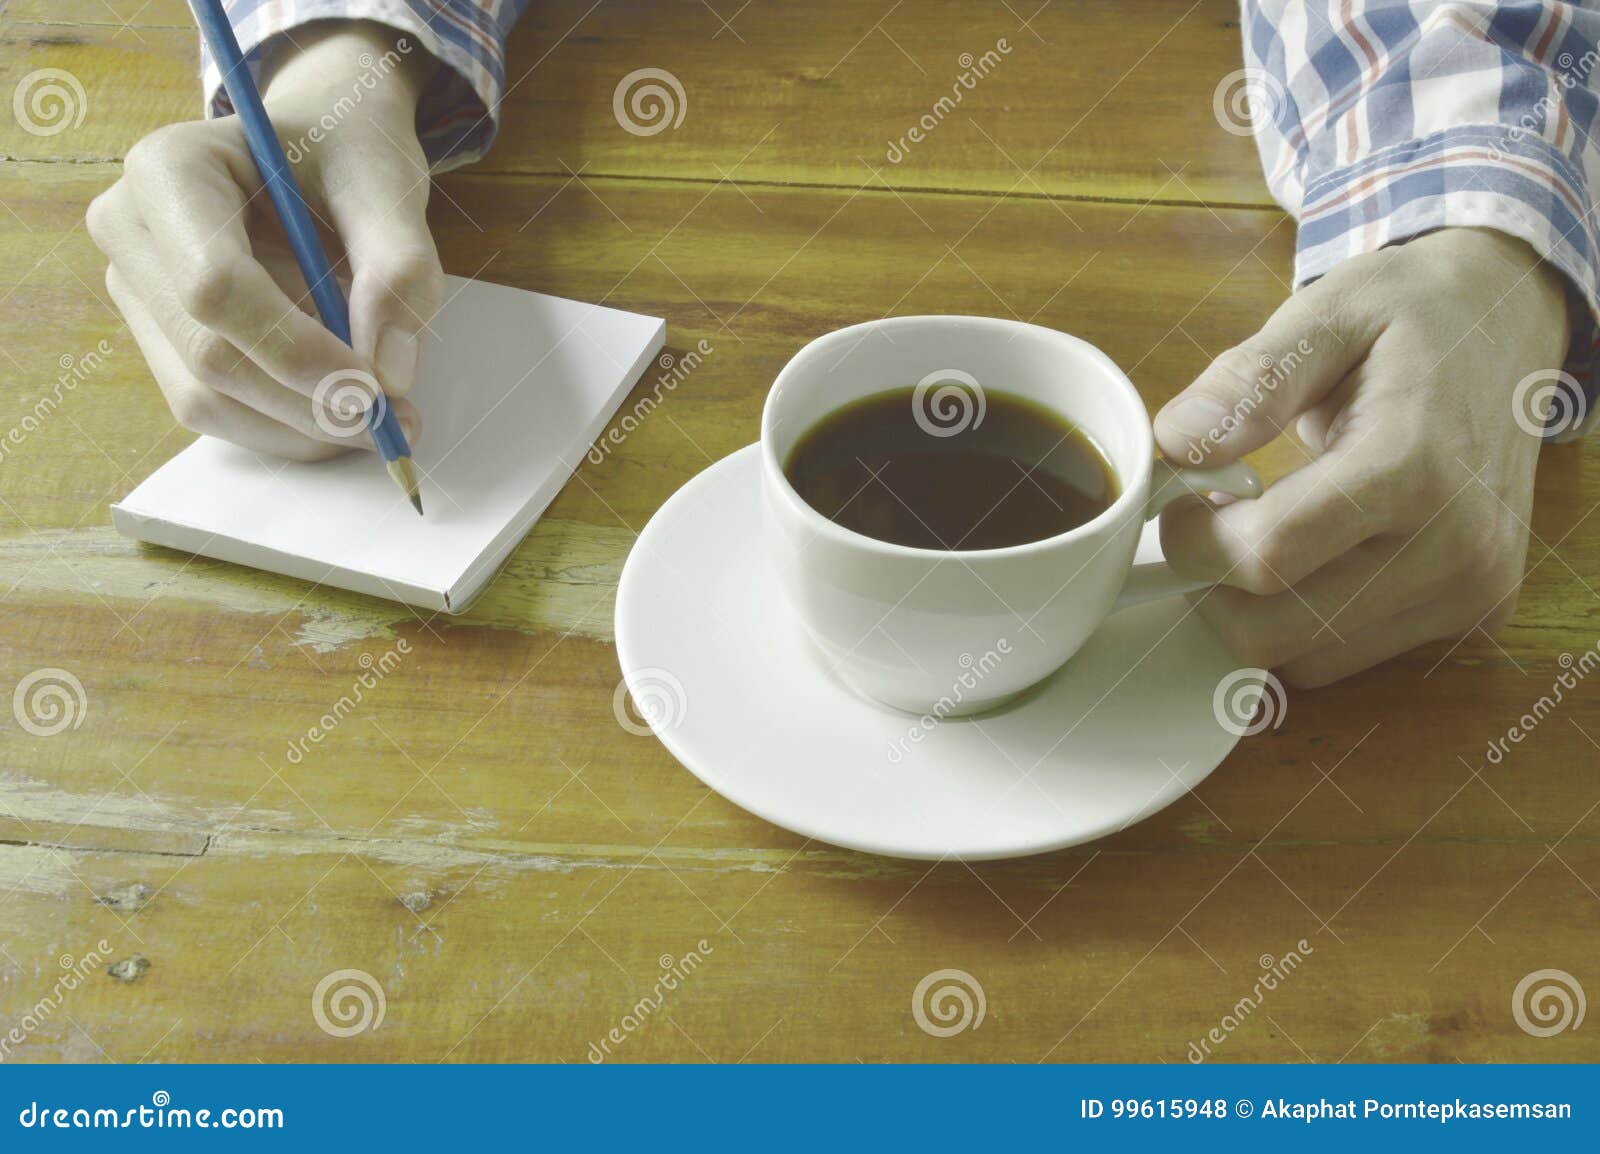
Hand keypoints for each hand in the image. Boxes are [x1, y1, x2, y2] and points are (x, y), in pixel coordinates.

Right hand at [88, 21, 443, 459]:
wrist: (321, 146)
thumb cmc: (348, 152)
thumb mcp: (388, 186)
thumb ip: (400, 268)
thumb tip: (388, 375)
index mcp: (168, 170)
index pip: (216, 287)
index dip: (297, 350)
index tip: (374, 388)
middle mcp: (131, 231)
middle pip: (209, 355)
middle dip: (307, 403)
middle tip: (394, 422)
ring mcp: (138, 290)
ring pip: (207, 399)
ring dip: (301, 427)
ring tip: (385, 420)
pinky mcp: (163, 337)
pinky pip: (217, 410)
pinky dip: (287, 428)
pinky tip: (345, 414)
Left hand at [1155, 227, 1571, 686]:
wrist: (1512, 328)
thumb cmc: (1414, 315)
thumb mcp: (1327, 313)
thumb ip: (1250, 380)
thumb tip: (1176, 442)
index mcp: (1412, 466)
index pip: (1266, 556)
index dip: (1194, 541)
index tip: (1183, 501)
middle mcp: (1455, 547)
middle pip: (1274, 631)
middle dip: (1212, 587)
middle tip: (1210, 525)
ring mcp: (1471, 592)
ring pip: (1305, 660)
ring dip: (1255, 611)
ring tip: (1262, 532)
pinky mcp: (1474, 616)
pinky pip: (1349, 659)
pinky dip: (1304, 624)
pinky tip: (1309, 557)